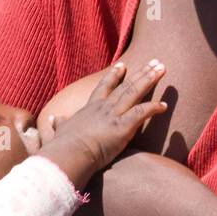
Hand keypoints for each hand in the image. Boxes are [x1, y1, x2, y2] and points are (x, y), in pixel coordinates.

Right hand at [38, 60, 166, 188]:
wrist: (69, 153)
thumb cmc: (64, 145)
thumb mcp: (61, 131)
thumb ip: (59, 124)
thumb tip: (52, 118)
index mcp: (91, 108)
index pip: (104, 87)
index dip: (114, 75)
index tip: (122, 65)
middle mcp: (104, 108)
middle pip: (126, 85)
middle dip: (141, 73)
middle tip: (155, 62)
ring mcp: (114, 115)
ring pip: (135, 92)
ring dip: (149, 79)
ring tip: (162, 68)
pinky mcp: (123, 127)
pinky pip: (142, 113)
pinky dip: (153, 108)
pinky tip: (164, 105)